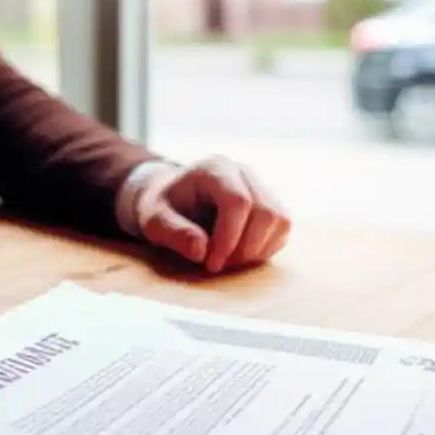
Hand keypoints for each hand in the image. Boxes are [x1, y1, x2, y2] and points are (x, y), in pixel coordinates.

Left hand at [134, 157, 290, 273]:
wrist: (171, 201)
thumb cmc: (161, 208)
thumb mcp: (153, 220)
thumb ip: (172, 233)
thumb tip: (200, 250)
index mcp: (215, 169)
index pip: (238, 201)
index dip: (229, 238)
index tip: (211, 263)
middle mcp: (243, 172)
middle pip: (265, 212)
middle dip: (243, 248)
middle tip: (216, 265)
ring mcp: (261, 187)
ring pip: (280, 221)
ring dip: (256, 250)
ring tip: (227, 261)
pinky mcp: (270, 206)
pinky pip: (282, 231)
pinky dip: (264, 250)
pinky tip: (238, 255)